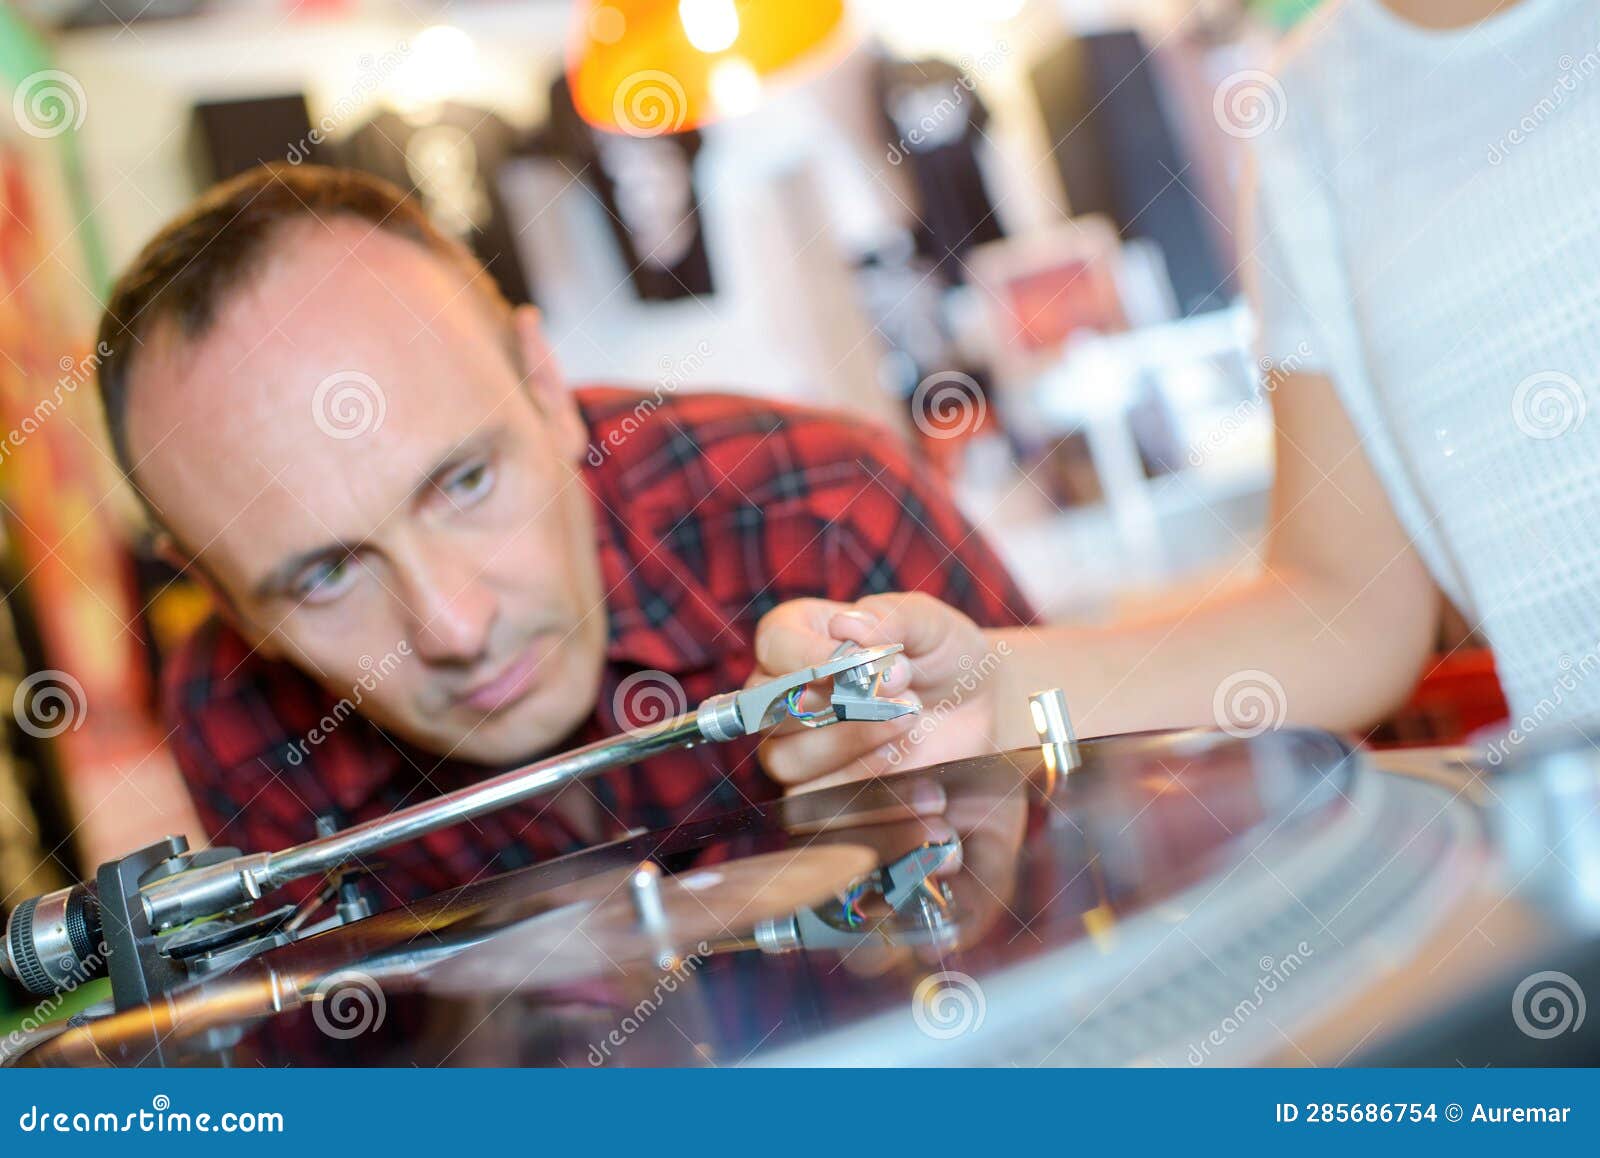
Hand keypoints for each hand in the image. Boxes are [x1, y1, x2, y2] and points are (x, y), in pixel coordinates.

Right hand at [751, 592, 1003, 792]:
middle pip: (772, 707)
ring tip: (909, 721)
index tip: (862, 663)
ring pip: (787, 758)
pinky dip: (863, 783)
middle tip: (899, 692)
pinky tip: (904, 760)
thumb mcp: (929, 624)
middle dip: (837, 702)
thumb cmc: (941, 655)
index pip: (775, 644)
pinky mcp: (819, 792)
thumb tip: (847, 626)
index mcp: (799, 635)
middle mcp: (784, 691)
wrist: (974, 709)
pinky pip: (816, 802)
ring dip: (851, 742)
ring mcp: (796, 746)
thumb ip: (891, 617)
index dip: (810, 656)